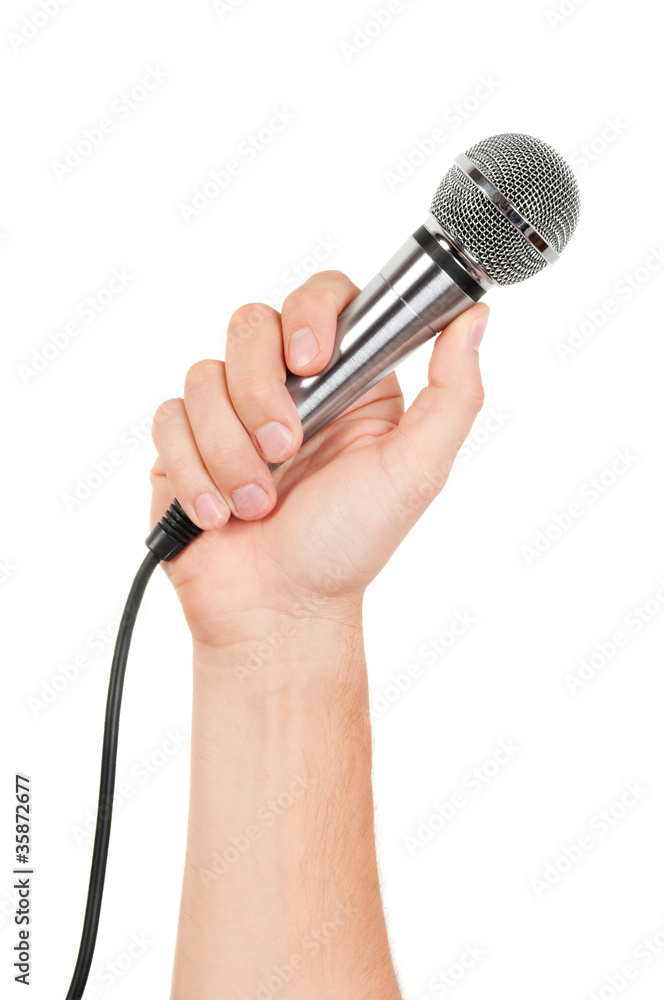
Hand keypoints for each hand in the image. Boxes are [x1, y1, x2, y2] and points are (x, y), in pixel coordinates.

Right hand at [150, 270, 488, 649]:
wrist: (276, 611)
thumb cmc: (348, 546)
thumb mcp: (416, 471)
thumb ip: (453, 395)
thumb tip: (473, 319)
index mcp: (346, 381)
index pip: (323, 297)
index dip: (309, 314)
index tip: (309, 362)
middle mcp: (286, 387)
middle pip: (251, 323)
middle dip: (261, 394)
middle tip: (285, 451)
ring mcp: (229, 412)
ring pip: (204, 375)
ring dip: (230, 450)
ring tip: (258, 504)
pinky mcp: (184, 443)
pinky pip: (169, 418)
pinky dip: (195, 472)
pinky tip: (219, 515)